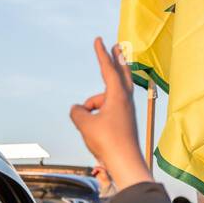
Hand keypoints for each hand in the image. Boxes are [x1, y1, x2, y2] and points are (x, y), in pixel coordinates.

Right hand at [69, 38, 152, 188]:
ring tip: (89, 129)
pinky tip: (91, 133)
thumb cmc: (107, 142)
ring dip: (92, 107)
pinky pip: (105, 112)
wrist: (125, 163)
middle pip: (121, 74)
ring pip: (105, 101)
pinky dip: (95, 116)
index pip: (108, 69)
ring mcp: (126, 112)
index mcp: (118, 96)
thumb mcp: (84, 124)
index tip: (98, 40)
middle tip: (118, 46)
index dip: (101, 54)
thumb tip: (78, 110)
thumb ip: (77, 112)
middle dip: (117, 60)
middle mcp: (125, 101)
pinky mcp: (124, 122)